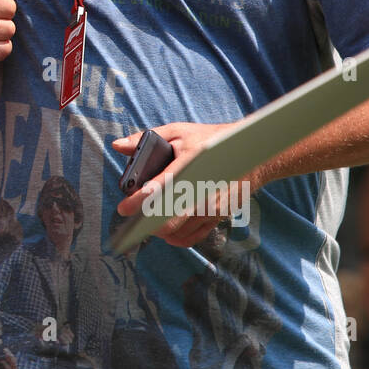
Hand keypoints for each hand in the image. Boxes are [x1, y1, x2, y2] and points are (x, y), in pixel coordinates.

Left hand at [112, 121, 247, 246]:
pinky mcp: (218, 217)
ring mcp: (212, 207)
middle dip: (145, 222)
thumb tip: (118, 145)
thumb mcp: (178, 131)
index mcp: (191, 165)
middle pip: (168, 220)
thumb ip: (146, 138)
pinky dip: (176, 237)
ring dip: (158, 230)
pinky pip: (193, 237)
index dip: (139, 202)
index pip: (160, 189)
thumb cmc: (211, 140)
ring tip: (145, 222)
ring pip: (178, 231)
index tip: (123, 209)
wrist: (249, 152)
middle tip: (132, 218)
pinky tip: (164, 231)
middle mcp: (203, 190)